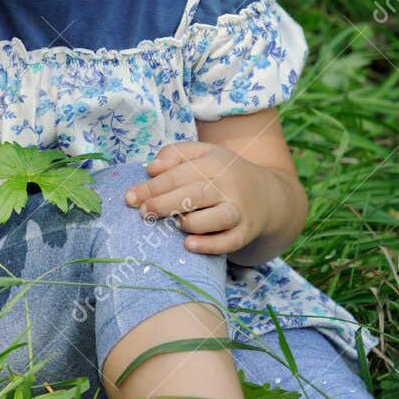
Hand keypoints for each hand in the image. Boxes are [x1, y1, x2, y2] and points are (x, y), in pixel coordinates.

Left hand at [121, 141, 264, 255]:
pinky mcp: (246, 232)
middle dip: (162, 204)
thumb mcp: (203, 154)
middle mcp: (228, 186)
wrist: (268, 195)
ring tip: (174, 224)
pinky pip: (229, 242)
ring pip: (214, 218)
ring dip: (188, 223)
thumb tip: (151, 168)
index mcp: (214, 163)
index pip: (177, 175)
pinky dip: (210, 245)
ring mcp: (239, 210)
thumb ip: (175, 154)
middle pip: (192, 195)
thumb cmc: (224, 174)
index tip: (129, 198)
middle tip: (143, 213)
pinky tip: (189, 245)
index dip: (151, 187)